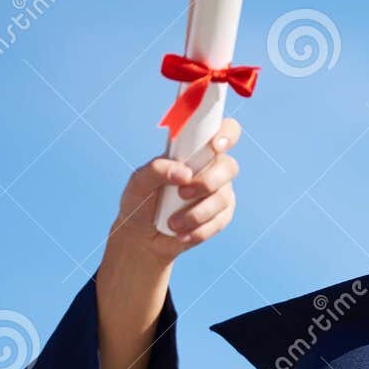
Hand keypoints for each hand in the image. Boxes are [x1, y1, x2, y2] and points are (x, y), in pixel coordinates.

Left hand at [101, 115, 241, 270]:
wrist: (142, 237)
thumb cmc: (140, 202)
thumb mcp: (138, 182)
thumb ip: (156, 169)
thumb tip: (183, 173)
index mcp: (193, 151)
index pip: (222, 131)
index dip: (226, 134)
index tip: (215, 146)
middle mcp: (210, 168)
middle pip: (229, 166)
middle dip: (208, 182)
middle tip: (182, 193)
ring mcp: (219, 192)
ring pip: (223, 197)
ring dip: (196, 213)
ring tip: (173, 223)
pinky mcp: (221, 216)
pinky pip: (220, 221)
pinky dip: (199, 230)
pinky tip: (181, 234)